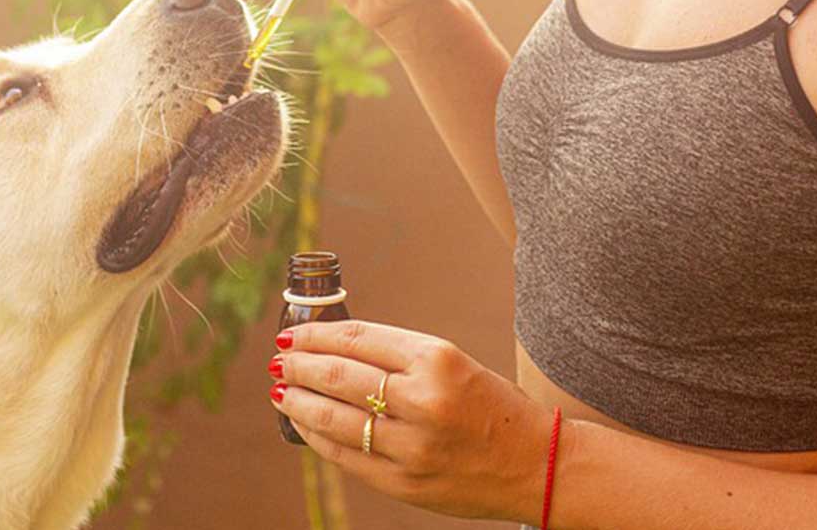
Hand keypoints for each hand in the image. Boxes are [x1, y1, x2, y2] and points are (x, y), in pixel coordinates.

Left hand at [268, 320, 556, 521]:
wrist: (537, 465)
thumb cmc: (493, 408)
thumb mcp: (454, 364)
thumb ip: (399, 357)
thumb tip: (334, 349)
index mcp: (437, 360)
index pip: (357, 338)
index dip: (315, 335)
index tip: (293, 334)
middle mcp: (423, 400)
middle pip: (338, 375)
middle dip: (299, 365)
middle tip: (279, 360)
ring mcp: (411, 445)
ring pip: (333, 418)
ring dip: (298, 401)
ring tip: (282, 390)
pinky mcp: (404, 483)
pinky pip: (345, 456)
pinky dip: (317, 438)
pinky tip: (304, 425)